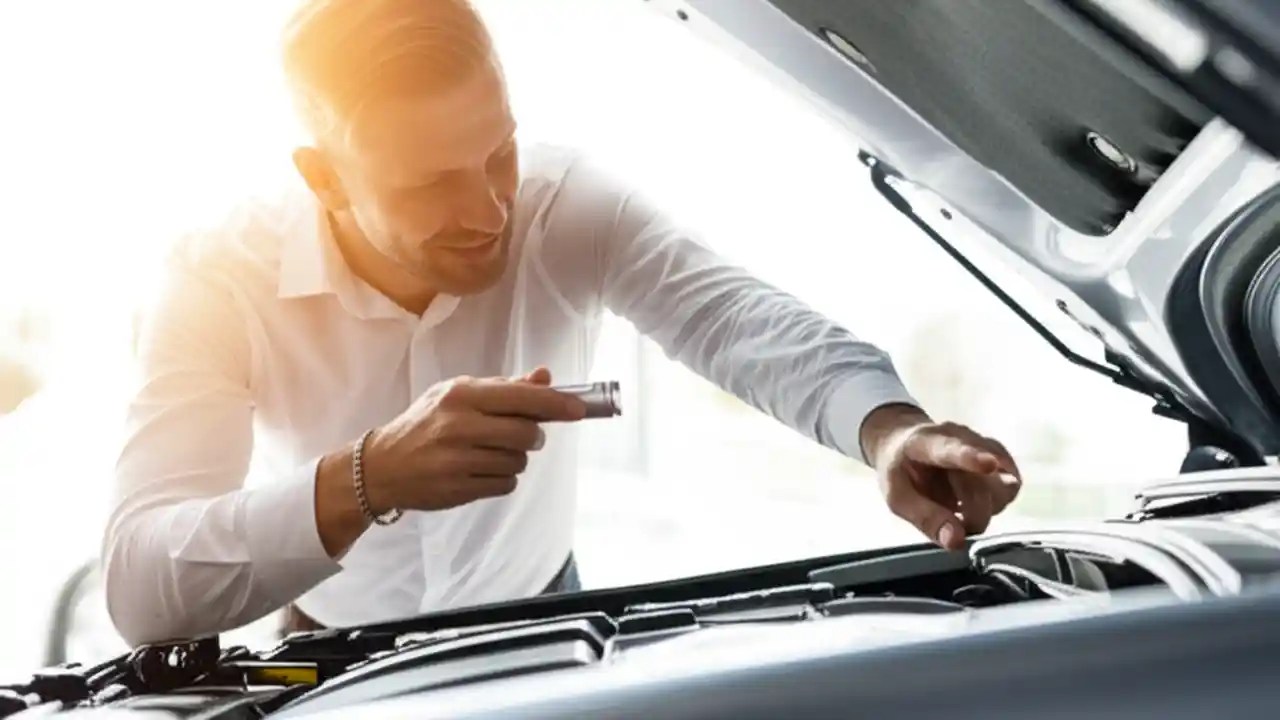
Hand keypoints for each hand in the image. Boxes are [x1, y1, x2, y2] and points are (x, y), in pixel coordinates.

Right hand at [361, 367, 587, 512]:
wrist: (382, 466)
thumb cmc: (425, 424)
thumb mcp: (457, 395)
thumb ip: (503, 388)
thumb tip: (545, 377)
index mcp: (461, 395)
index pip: (522, 398)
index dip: (556, 404)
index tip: (578, 410)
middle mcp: (459, 425)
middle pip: (527, 434)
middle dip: (534, 436)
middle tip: (523, 435)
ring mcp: (458, 460)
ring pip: (519, 461)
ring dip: (515, 458)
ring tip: (490, 453)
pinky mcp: (459, 489)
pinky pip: (506, 483)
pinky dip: (502, 478)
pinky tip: (480, 471)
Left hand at [861, 404, 1021, 550]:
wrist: (903, 444)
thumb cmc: (899, 470)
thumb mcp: (897, 497)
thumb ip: (925, 518)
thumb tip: (957, 542)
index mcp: (927, 443)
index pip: (951, 449)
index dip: (971, 457)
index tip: (990, 465)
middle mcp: (962, 437)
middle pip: (984, 482)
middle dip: (975, 515)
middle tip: (955, 526)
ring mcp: (983, 445)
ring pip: (1004, 486)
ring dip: (988, 510)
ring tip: (962, 511)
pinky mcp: (1000, 457)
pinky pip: (1011, 487)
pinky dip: (997, 504)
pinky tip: (976, 504)